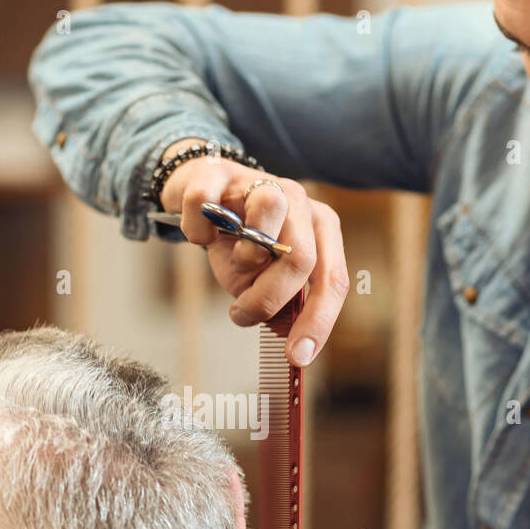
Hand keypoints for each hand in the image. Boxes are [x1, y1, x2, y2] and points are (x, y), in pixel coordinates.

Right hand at [159, 139, 350, 367]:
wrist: (202, 196)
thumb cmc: (239, 242)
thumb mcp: (264, 280)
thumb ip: (283, 305)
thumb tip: (291, 337)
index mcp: (321, 229)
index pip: (332, 280)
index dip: (317, 322)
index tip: (297, 356)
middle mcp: (300, 201)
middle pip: (300, 259)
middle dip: (268, 299)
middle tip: (242, 313)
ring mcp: (261, 181)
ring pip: (264, 223)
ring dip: (242, 260)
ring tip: (230, 266)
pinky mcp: (219, 172)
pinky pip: (206, 206)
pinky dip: (197, 232)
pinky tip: (201, 236)